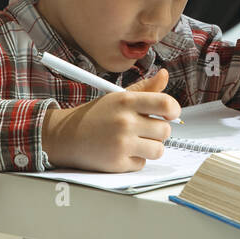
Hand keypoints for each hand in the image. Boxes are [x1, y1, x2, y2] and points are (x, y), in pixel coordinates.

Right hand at [41, 68, 180, 171]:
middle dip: (158, 131)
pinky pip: (142, 163)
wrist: (65, 136)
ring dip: (150, 147)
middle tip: (144, 129)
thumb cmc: (95, 116)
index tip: (171, 114)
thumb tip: (165, 75)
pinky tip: (122, 151)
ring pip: (158, 149)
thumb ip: (145, 89)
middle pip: (165, 130)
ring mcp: (121, 144)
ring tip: (135, 141)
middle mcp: (125, 122)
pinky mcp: (117, 163)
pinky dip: (135, 160)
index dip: (174, 110)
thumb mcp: (118, 97)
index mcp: (126, 101)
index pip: (165, 103)